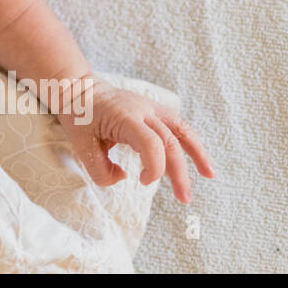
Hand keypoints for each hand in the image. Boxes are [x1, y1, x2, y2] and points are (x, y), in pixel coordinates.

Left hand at [53, 79, 214, 203]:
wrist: (78, 88)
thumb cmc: (78, 115)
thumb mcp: (81, 145)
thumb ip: (100, 170)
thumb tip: (124, 178)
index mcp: (125, 117)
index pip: (152, 143)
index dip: (154, 167)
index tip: (142, 181)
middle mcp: (143, 110)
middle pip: (170, 142)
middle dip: (179, 172)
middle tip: (184, 199)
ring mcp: (150, 108)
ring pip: (181, 130)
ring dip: (197, 154)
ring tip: (210, 175)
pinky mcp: (153, 110)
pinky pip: (177, 125)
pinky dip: (191, 142)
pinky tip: (199, 158)